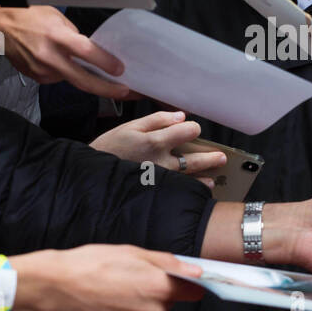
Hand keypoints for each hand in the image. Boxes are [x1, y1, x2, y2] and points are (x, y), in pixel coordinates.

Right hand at [0, 4, 133, 98]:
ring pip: (71, 79)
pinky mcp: (37, 78)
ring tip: (95, 71)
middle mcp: (49, 56)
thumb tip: (91, 49)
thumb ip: (74, 35)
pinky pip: (58, 78)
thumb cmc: (26, 16)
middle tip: (126, 92)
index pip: (86, 52)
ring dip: (85, 77)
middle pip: (83, 80)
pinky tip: (61, 61)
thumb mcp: (56, 17)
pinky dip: (65, 72)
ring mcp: (42, 70)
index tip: (121, 70)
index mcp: (56, 36)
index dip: (105, 63)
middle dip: (107, 89)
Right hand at [20, 245, 204, 310]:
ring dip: (138, 300)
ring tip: (112, 284)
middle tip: (130, 272)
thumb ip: (167, 263)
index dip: (188, 282)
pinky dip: (122, 310)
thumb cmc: (90, 264)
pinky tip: (104, 297)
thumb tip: (195, 271)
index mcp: (159, 288)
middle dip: (156, 288)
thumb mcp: (132, 253)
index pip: (192, 291)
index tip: (182, 277)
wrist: (53, 287)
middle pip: (167, 301)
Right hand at [90, 111, 226, 187]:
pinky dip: (187, 193)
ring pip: (188, 180)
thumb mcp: (129, 127)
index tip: (193, 130)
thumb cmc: (108, 149)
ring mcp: (159, 180)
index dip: (193, 129)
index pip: (186, 132)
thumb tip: (180, 116)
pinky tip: (194, 194)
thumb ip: (157, 119)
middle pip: (193, 160)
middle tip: (221, 158)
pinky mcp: (154, 193)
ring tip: (212, 181)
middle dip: (209, 158)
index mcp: (155, 141)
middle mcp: (160, 162)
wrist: (91, 176)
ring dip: (202, 180)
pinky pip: (176, 192)